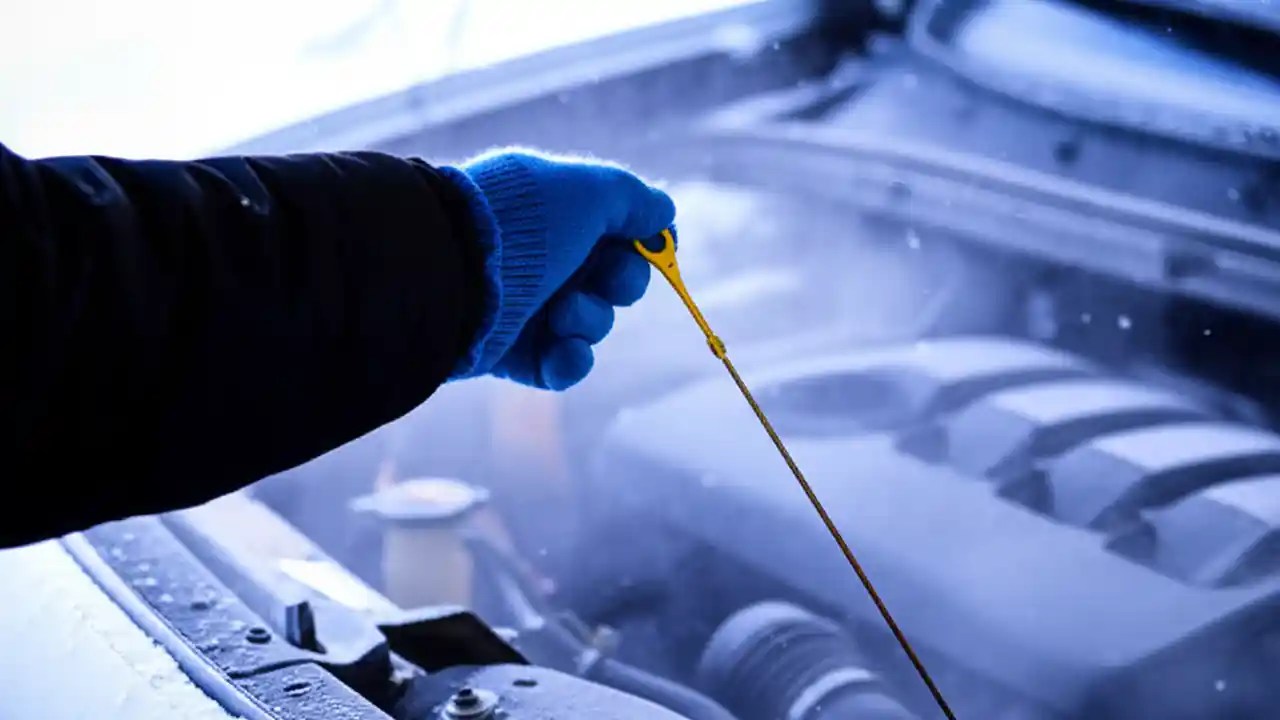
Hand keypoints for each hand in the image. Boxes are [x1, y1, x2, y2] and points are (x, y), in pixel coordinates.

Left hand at [446, 150, 675, 389]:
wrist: (451, 274)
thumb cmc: (524, 223)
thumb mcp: (588, 191)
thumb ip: (634, 199)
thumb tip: (664, 213)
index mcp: (558, 213)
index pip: (619, 231)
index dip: (645, 243)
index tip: (662, 248)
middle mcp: (544, 257)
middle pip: (614, 280)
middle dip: (621, 282)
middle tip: (605, 280)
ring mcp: (528, 306)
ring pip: (593, 324)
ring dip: (590, 320)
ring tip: (562, 313)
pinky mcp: (514, 352)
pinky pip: (562, 366)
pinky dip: (570, 361)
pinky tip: (563, 351)